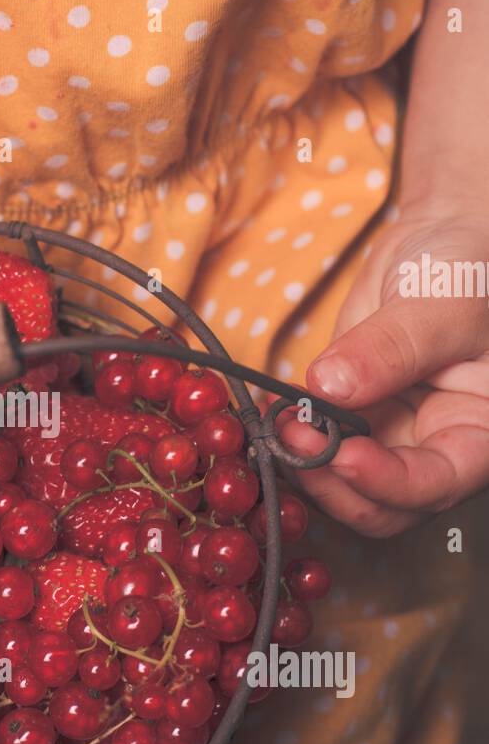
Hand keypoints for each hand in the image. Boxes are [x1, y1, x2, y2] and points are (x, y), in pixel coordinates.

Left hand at [277, 212, 488, 535]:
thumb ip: (392, 347)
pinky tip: (275, 411)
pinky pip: (318, 447)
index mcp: (480, 432)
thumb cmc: (470, 264)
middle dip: (334, 480)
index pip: (435, 484)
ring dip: (304, 464)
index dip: (387, 482)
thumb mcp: (442, 301)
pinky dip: (292, 439)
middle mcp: (438, 446)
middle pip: (383, 503)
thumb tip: (331, 386)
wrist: (443, 239)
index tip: (343, 454)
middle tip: (295, 436)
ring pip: (342, 484)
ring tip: (278, 420)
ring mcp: (392, 435)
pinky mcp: (354, 417)